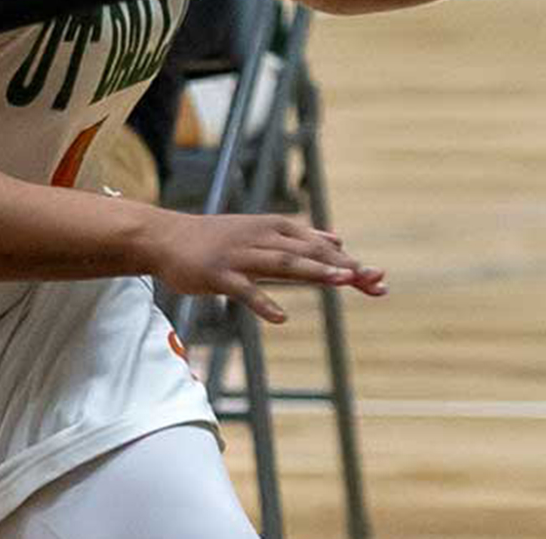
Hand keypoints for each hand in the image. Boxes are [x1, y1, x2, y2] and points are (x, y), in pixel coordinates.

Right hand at [146, 211, 386, 322]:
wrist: (166, 237)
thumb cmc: (217, 238)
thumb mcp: (261, 230)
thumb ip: (301, 237)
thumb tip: (338, 239)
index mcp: (275, 228)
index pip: (319, 245)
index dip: (349, 262)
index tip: (379, 280)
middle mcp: (261, 238)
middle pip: (308, 252)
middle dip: (342, 266)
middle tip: (372, 279)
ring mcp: (240, 256)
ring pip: (281, 262)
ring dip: (313, 270)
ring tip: (340, 281)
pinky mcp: (219, 274)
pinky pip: (244, 290)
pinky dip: (263, 303)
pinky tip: (280, 318)